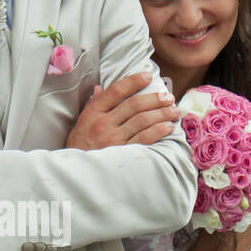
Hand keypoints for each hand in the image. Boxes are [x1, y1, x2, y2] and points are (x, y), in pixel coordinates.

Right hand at [65, 71, 180, 149]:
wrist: (76, 173)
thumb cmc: (80, 146)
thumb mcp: (81, 122)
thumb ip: (93, 104)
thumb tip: (101, 88)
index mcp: (93, 112)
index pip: (116, 90)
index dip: (134, 81)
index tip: (148, 77)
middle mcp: (103, 123)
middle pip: (134, 105)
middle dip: (155, 99)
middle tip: (168, 97)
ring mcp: (113, 139)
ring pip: (142, 120)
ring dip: (161, 114)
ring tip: (174, 111)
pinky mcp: (123, 153)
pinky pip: (144, 139)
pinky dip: (158, 131)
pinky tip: (168, 127)